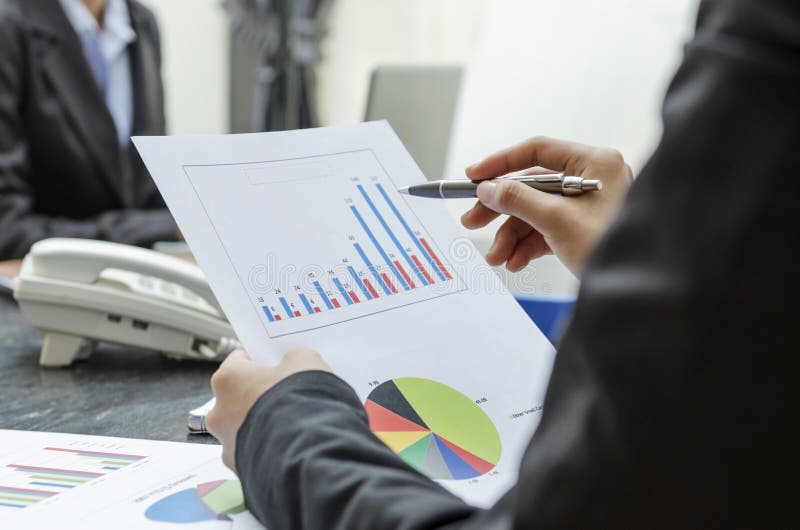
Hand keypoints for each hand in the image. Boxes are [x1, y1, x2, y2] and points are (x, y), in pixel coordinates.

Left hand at [206, 348, 330, 470]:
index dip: (260, 359)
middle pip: (238, 397)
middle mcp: (219, 413)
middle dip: (260, 395)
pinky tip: (294, 445)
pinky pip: (256, 454)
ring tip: (295, 424)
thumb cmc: (299, 401)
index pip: (238, 360)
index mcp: (227, 380)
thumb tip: (295, 363)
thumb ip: (295, 358)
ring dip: (264, 425)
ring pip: (245, 429)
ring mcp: (229, 445)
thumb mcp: (305, 362)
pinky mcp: (242, 470)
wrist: (307, 453)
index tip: (276, 362)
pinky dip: (271, 450)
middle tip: (288, 393)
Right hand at [461, 136, 632, 276]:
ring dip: (511, 236)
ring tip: (496, 257)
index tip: (474, 177)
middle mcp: (591, 179)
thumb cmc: (612, 247)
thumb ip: (517, 199)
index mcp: (593, 163)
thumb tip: (488, 188)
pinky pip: (546, 230)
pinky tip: (515, 261)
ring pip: (535, 212)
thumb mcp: (557, 220)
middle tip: (472, 221)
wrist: (638, 290)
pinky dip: (527, 246)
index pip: (537, 151)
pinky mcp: (582, 229)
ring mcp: (587, 206)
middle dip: (501, 210)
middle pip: (531, 186)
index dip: (501, 163)